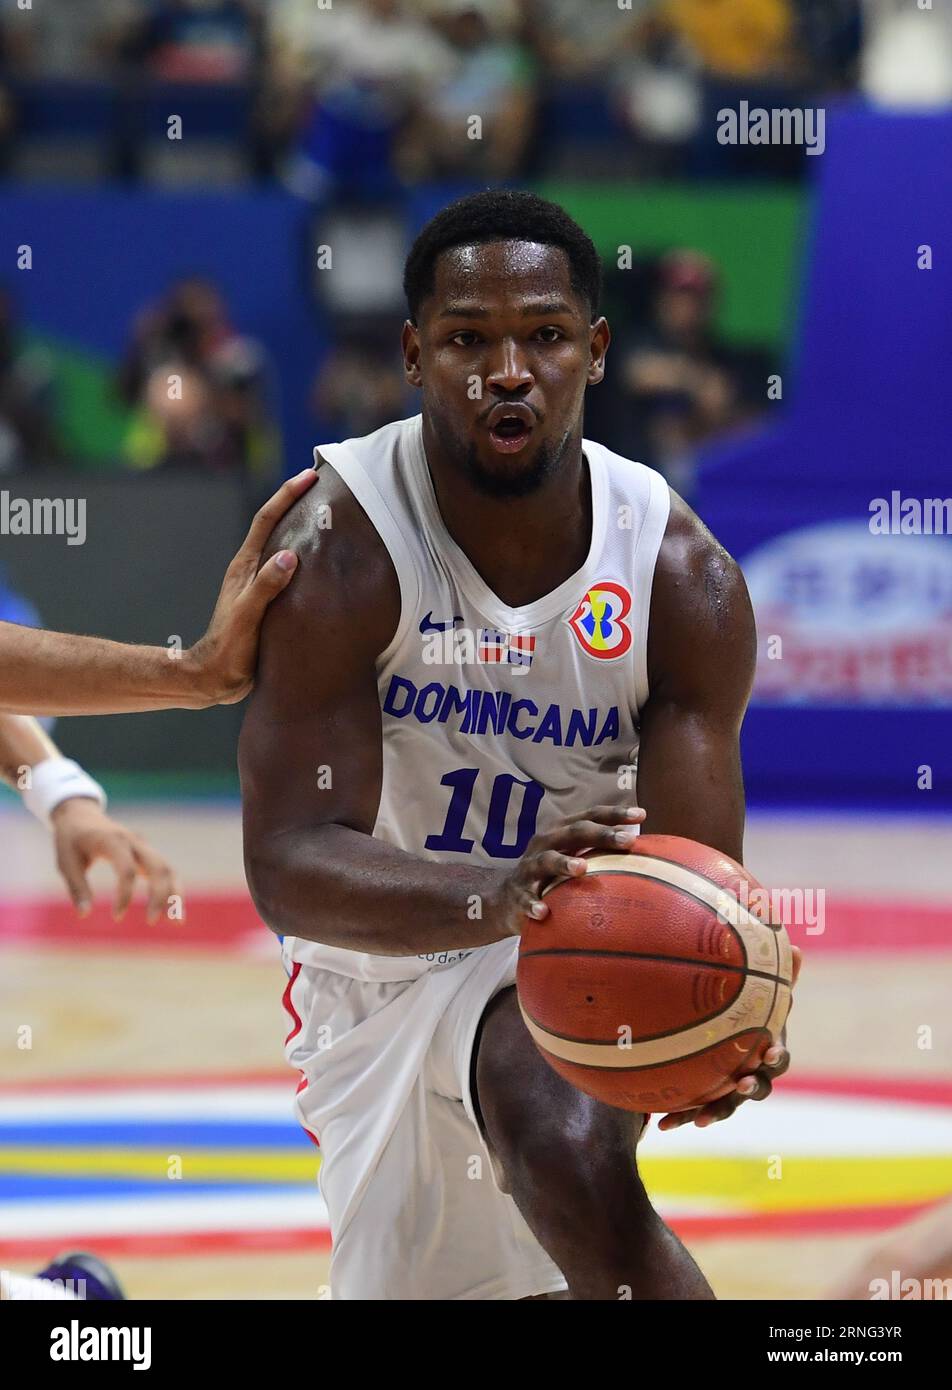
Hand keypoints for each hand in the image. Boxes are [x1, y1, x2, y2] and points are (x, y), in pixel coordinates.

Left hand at [50, 798, 178, 924]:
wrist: (81, 815)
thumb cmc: (71, 841)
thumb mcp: (65, 862)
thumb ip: (77, 887)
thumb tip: (84, 915)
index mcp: (111, 841)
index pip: (127, 869)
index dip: (125, 895)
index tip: (116, 917)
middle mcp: (133, 841)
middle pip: (158, 867)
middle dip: (160, 895)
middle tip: (152, 921)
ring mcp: (143, 845)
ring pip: (167, 869)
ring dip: (174, 894)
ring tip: (177, 922)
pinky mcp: (146, 852)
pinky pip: (165, 871)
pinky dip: (172, 889)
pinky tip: (173, 911)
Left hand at [185, 467, 316, 704]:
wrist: (217, 677)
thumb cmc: (230, 647)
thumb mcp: (247, 615)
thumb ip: (266, 586)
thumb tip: (290, 556)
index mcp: (246, 566)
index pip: (267, 519)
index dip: (286, 495)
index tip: (308, 476)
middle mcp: (252, 569)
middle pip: (275, 524)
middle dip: (296, 500)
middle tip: (322, 484)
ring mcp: (260, 584)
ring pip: (283, 545)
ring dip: (302, 526)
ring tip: (329, 515)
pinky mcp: (268, 600)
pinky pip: (290, 569)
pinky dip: (306, 556)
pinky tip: (323, 562)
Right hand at [489, 803, 646, 936]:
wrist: (505, 899)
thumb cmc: (551, 877)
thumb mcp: (572, 858)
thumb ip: (600, 853)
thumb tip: (648, 854)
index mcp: (561, 832)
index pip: (590, 816)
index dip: (614, 814)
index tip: (641, 814)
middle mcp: (545, 844)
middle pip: (574, 833)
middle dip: (601, 834)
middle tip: (628, 840)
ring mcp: (530, 868)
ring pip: (547, 861)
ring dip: (564, 863)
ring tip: (582, 869)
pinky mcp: (518, 893)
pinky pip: (526, 899)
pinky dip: (534, 905)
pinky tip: (544, 912)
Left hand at [657, 945, 802, 1130]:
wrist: (724, 1036)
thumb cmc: (747, 1010)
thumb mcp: (759, 990)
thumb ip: (774, 973)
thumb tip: (794, 945)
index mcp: (767, 1050)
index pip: (779, 1057)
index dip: (777, 1056)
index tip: (770, 1051)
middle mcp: (752, 1073)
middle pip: (758, 1087)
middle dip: (751, 1086)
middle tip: (742, 1082)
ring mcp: (730, 1089)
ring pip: (728, 1105)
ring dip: (716, 1111)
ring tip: (700, 1120)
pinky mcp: (708, 1097)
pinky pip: (696, 1108)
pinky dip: (682, 1116)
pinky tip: (662, 1124)